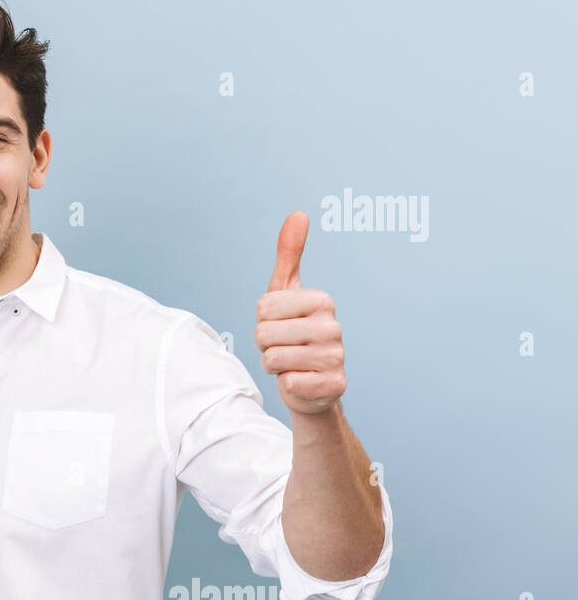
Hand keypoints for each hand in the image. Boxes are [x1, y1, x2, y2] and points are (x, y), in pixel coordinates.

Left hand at [254, 211, 345, 415]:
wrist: (310, 384)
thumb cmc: (292, 334)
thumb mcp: (286, 293)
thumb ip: (289, 254)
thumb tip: (298, 213)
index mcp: (322, 300)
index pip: (263, 308)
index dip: (262, 321)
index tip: (279, 326)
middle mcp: (334, 327)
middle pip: (264, 333)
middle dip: (264, 345)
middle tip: (282, 348)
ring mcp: (337, 358)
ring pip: (272, 359)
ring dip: (273, 365)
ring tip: (290, 364)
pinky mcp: (334, 386)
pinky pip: (288, 383)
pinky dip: (287, 385)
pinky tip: (301, 381)